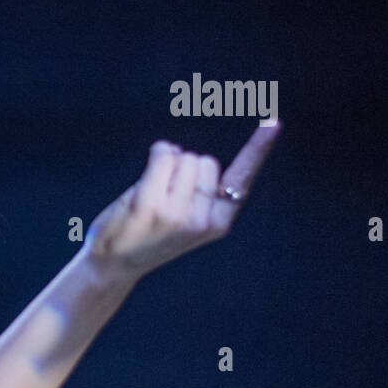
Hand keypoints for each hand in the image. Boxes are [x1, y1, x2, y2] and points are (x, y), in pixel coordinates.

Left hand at [83, 122, 282, 280]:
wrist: (113, 265)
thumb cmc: (147, 235)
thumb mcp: (185, 221)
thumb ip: (199, 194)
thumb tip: (184, 154)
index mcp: (218, 222)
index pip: (243, 179)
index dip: (258, 148)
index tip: (274, 122)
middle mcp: (203, 219)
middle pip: (205, 160)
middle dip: (184, 167)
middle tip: (164, 195)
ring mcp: (178, 213)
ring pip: (184, 156)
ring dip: (166, 164)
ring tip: (151, 195)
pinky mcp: (151, 205)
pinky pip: (163, 155)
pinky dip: (156, 153)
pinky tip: (143, 179)